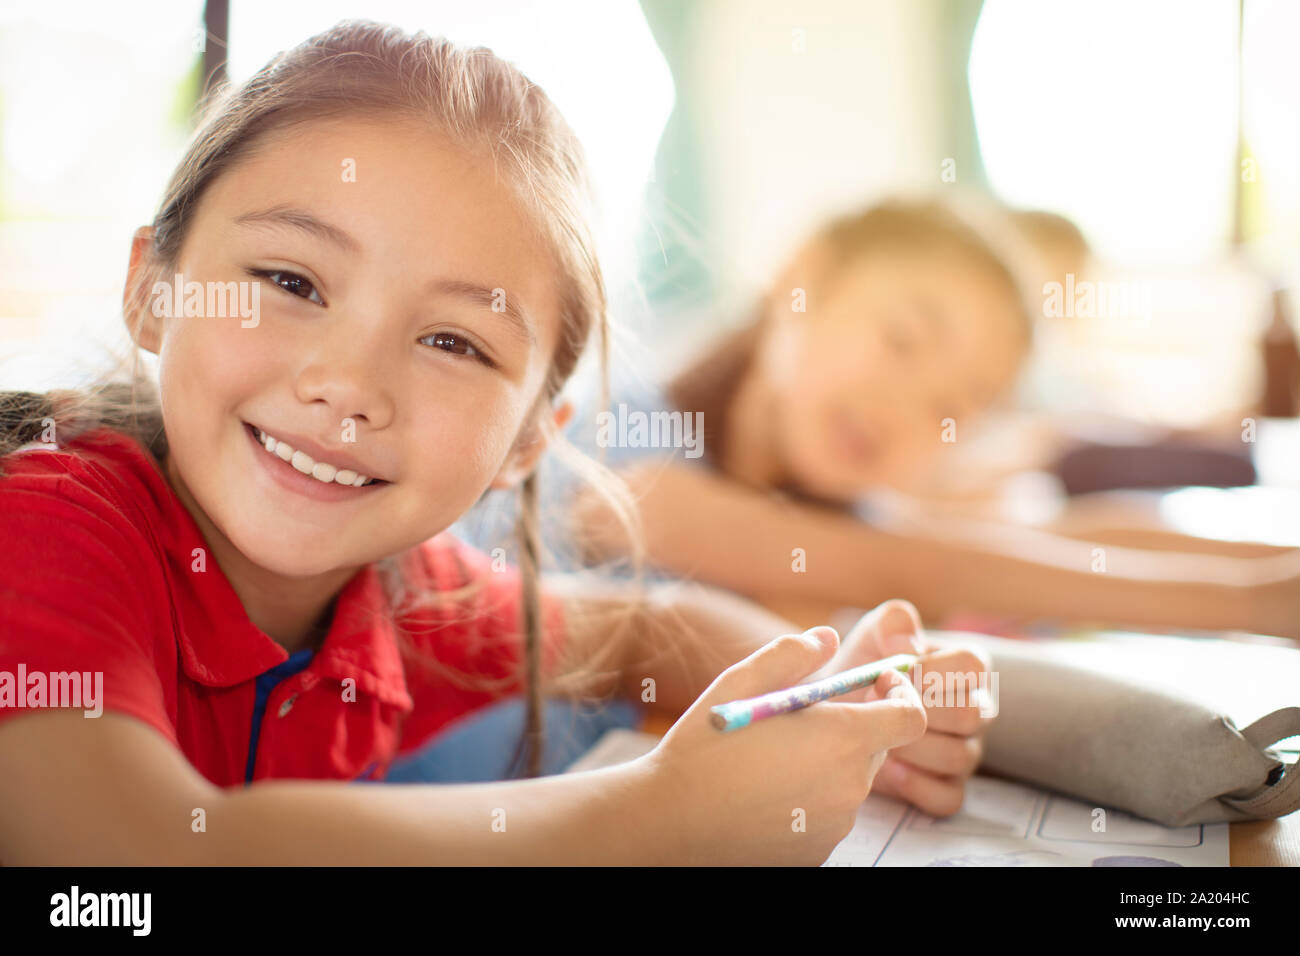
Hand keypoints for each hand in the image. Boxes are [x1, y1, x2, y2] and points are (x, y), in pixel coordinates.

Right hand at [644, 624, 926, 864]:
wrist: (668, 821)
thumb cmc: (704, 746)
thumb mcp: (741, 682)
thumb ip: (791, 653)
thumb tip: (827, 639)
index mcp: (841, 740)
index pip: (911, 716)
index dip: (900, 692)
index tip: (874, 681)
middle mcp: (849, 787)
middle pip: (878, 747)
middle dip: (854, 725)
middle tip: (805, 716)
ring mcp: (835, 825)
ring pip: (850, 781)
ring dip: (828, 762)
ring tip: (773, 756)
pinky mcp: (817, 852)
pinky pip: (828, 814)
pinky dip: (810, 797)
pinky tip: (765, 791)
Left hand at [813, 599, 994, 816]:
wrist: (836, 713)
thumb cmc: (862, 669)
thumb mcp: (872, 634)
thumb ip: (894, 622)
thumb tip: (908, 645)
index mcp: (965, 668)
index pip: (973, 664)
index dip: (932, 670)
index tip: (893, 674)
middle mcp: (976, 710)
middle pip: (971, 714)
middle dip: (918, 711)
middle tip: (877, 707)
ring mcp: (967, 751)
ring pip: (960, 756)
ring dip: (912, 748)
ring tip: (879, 736)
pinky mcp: (949, 788)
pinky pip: (949, 797)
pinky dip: (915, 786)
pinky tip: (887, 769)